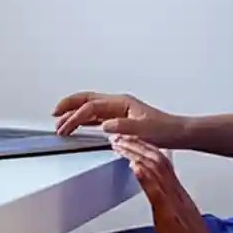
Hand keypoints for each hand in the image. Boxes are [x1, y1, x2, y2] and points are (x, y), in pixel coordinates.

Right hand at [52, 91, 182, 144]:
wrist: (178, 133)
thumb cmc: (166, 130)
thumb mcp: (145, 130)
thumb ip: (123, 127)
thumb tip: (104, 125)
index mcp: (122, 103)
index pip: (91, 108)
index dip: (75, 117)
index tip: (65, 128)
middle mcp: (118, 104)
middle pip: (86, 99)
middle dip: (68, 105)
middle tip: (54, 115)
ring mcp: (119, 110)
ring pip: (90, 107)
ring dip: (74, 113)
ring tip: (60, 121)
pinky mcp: (120, 119)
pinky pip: (96, 116)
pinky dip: (84, 119)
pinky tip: (79, 125)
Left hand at [110, 134, 224, 232]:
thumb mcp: (179, 219)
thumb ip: (170, 205)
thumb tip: (159, 197)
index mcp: (178, 195)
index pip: (161, 164)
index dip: (145, 148)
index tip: (131, 138)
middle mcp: (176, 194)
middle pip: (157, 161)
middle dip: (137, 146)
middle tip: (120, 134)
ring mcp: (173, 204)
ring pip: (156, 171)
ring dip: (137, 155)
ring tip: (123, 143)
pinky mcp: (170, 217)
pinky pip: (157, 194)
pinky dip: (146, 178)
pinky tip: (135, 166)